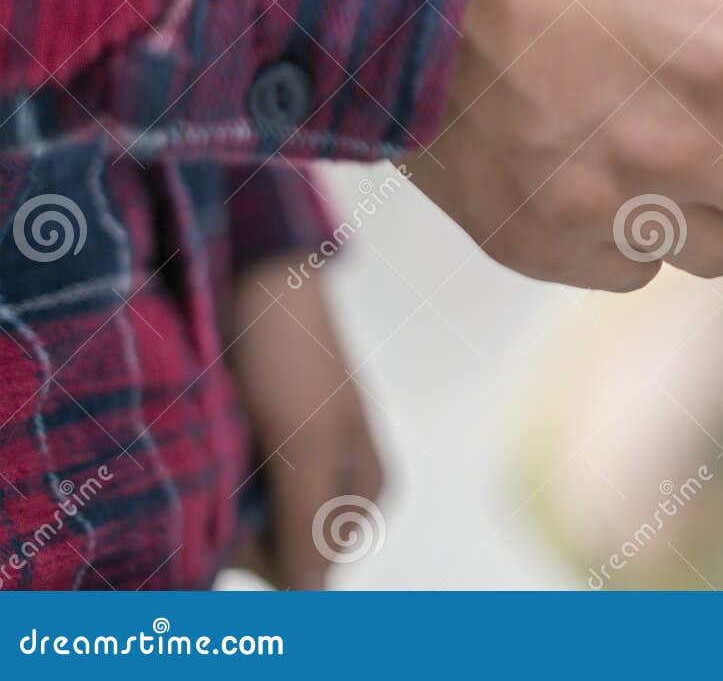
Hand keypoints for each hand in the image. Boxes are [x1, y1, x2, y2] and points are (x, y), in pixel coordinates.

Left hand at [229, 260, 382, 590]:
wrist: (252, 270)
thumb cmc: (292, 354)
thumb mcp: (307, 447)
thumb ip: (309, 530)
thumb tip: (310, 607)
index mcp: (365, 491)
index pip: (306, 571)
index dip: (263, 554)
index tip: (234, 512)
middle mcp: (330, 484)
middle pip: (273, 548)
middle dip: (236, 523)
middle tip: (220, 467)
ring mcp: (289, 461)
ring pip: (243, 517)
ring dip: (215, 496)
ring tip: (208, 445)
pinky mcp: (251, 440)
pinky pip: (225, 485)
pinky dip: (206, 474)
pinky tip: (201, 442)